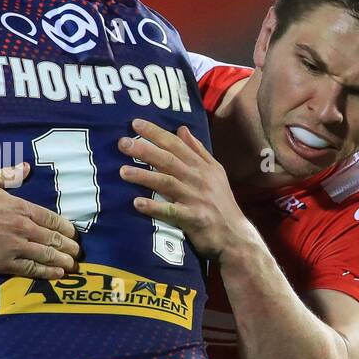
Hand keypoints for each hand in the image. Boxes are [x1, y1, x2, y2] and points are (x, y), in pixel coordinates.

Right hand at [0, 163, 80, 278]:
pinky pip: (31, 268)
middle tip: (78, 252)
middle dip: (69, 246)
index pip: (51, 218)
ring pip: (46, 254)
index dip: (66, 227)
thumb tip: (25, 167)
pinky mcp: (6, 263)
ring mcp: (15, 246)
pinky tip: (58, 274)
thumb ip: (8, 175)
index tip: (73, 234)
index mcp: (20, 207)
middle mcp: (22, 227)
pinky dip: (47, 272)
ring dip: (63, 260)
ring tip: (72, 265)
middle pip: (53, 238)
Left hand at [118, 118, 256, 261]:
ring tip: (122, 171)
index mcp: (202, 166)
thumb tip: (182, 129)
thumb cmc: (221, 203)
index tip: (135, 123)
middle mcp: (199, 179)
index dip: (156, 133)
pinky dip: (154, 207)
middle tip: (123, 142)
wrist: (235, 236)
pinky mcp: (193, 219)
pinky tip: (137, 203)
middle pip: (169, 160)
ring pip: (167, 183)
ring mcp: (196, 199)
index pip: (176, 144)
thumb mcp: (215, 173)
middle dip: (145, 150)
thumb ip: (197, 150)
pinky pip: (171, 212)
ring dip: (144, 176)